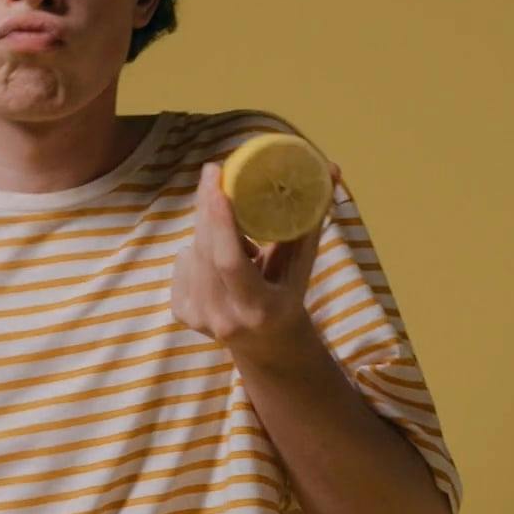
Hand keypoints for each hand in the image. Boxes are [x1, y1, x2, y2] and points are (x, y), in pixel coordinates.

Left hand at [170, 160, 341, 360]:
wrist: (268, 345)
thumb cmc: (289, 295)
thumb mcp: (303, 262)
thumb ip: (312, 218)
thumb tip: (330, 168)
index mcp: (259, 308)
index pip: (229, 261)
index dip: (220, 220)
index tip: (217, 181)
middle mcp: (225, 318)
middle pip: (206, 251)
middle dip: (208, 207)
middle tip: (215, 173)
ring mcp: (200, 319)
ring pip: (192, 253)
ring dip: (208, 231)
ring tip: (238, 239)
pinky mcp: (182, 314)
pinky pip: (182, 263)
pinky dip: (197, 251)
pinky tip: (218, 262)